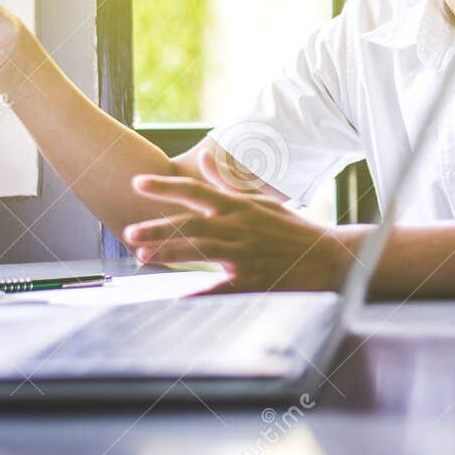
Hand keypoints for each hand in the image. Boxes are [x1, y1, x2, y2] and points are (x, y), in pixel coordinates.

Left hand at [123, 152, 352, 292]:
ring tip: (143, 255)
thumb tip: (201, 157)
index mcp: (239, 207)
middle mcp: (239, 228)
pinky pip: (219, 288)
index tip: (138, 183)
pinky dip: (199, 293)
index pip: (197, 191)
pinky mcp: (252, 280)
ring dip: (170, 253)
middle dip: (159, 228)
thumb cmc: (292, 228)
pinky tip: (177, 297)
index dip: (166, 187)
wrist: (326, 257)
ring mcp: (245, 255)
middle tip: (129, 232)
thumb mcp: (260, 199)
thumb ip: (226, 181)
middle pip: (192, 225)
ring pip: (200, 252)